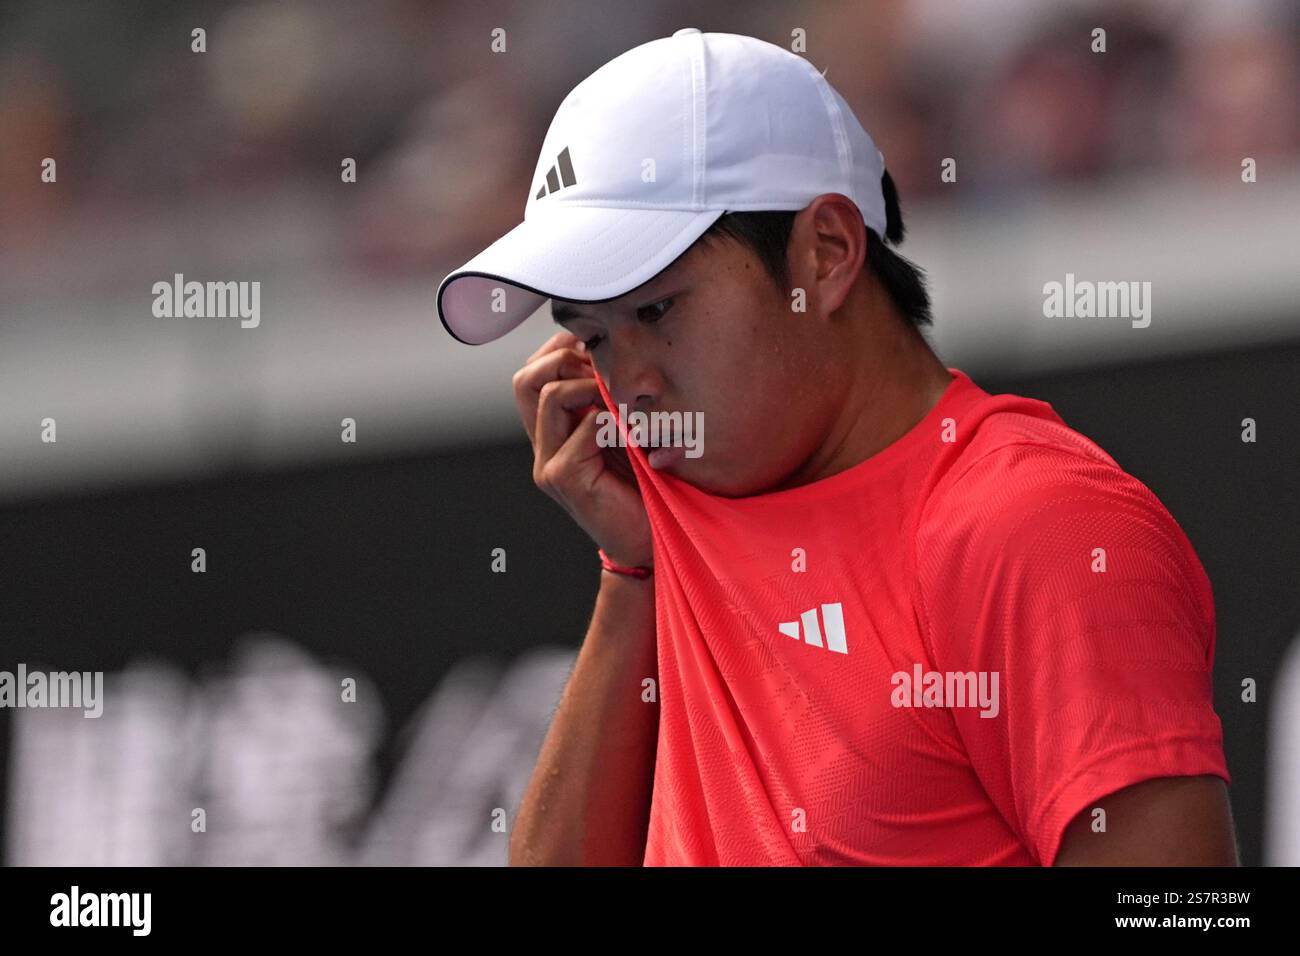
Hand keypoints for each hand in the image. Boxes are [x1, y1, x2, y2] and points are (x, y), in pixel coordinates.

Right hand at [512, 331, 652, 567]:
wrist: (648, 542)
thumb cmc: (646, 488)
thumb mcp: (627, 433)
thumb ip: (614, 402)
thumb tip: (617, 356)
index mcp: (554, 432)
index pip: (533, 373)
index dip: (561, 350)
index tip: (599, 350)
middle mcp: (544, 446)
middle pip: (526, 379)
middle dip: (566, 360)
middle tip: (605, 371)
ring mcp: (549, 464)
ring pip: (549, 396)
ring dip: (589, 385)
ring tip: (620, 400)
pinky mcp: (565, 479)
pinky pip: (584, 429)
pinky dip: (612, 419)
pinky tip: (635, 432)